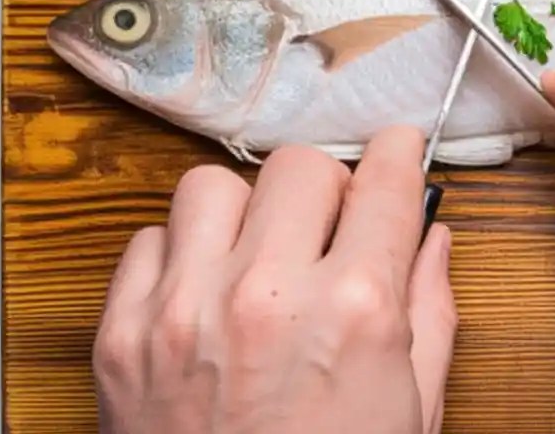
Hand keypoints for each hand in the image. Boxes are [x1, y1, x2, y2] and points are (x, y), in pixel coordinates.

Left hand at [91, 129, 456, 433]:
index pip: (383, 182)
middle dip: (327, 187)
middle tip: (331, 225)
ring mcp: (183, 312)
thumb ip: (432, 311)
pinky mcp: (121, 337)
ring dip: (246, 211)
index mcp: (355, 313)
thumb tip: (433, 241)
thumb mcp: (413, 409)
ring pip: (212, 187)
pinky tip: (204, 293)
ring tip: (259, 256)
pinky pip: (145, 241)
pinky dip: (179, 254)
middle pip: (300, 166)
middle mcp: (266, 297)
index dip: (397, 151)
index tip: (395, 147)